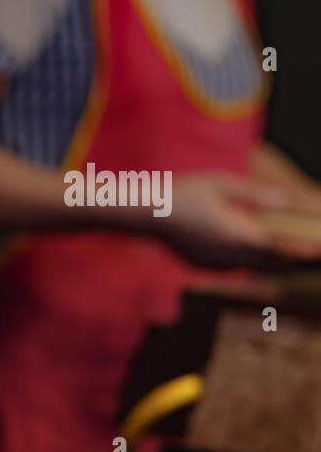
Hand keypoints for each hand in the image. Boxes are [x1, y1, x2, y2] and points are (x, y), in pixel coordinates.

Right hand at [157, 173, 320, 266]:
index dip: (297, 248)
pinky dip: (245, 261)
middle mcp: (224, 254)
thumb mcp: (221, 185)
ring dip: (268, 261)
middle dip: (289, 257)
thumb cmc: (184, 193)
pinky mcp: (200, 264)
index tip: (316, 248)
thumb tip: (284, 201)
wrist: (147, 214)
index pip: (273, 245)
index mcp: (232, 234)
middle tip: (311, 252)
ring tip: (289, 254)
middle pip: (265, 260)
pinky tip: (251, 255)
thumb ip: (254, 195)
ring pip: (248, 266)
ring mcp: (211, 262)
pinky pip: (229, 266)